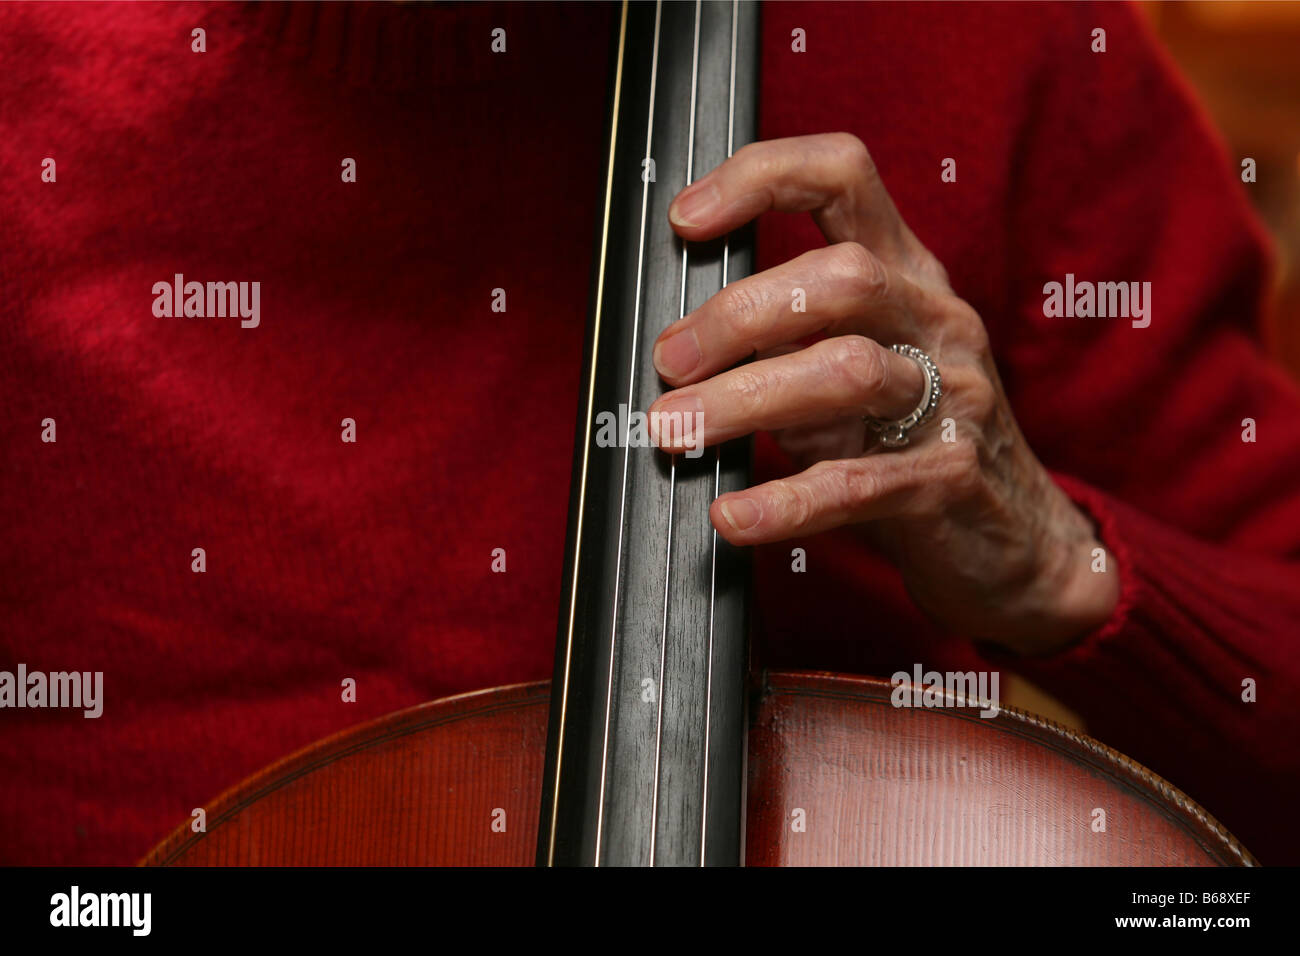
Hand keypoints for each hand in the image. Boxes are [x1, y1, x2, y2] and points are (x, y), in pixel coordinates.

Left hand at [648, 133, 1117, 655]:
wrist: (1014, 539)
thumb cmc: (911, 442)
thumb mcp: (852, 372)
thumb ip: (784, 346)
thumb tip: (680, 349)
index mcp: (907, 274)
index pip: (845, 178)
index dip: (762, 179)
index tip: (686, 220)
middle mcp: (935, 320)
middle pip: (842, 278)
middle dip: (739, 315)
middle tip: (670, 362)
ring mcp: (954, 397)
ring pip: (848, 372)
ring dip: (744, 399)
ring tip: (676, 432)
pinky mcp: (950, 479)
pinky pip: (858, 484)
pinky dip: (784, 502)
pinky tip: (731, 516)